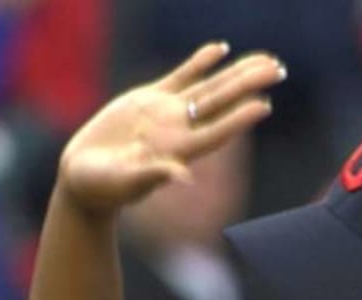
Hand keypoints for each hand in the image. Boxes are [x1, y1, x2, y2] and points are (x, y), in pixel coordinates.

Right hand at [58, 44, 284, 213]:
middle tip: (280, 69)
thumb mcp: (125, 182)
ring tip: (266, 59)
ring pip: (209, 87)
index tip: (264, 104)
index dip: (240, 118)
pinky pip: (181, 76)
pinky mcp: (150, 100)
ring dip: (237, 72)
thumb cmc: (102, 188)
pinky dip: (200, 62)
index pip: (216, 131)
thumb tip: (183, 176)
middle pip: (222, 103)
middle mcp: (180, 130)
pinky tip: (220, 49)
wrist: (82, 177)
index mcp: (177, 151)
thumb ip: (153, 176)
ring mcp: (167, 113)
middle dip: (250, 85)